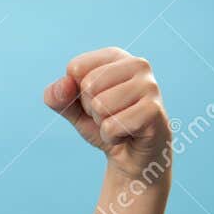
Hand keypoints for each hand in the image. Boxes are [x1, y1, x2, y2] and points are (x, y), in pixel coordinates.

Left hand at [43, 47, 171, 179]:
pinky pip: (111, 126)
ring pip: (100, 106)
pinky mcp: (154, 110)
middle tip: (110, 115)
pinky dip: (111, 137)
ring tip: (120, 124)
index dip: (77, 92)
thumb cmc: (104, 124)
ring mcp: (150, 86)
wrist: (131, 156)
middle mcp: (138, 64)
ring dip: (103, 124)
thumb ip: (58, 96)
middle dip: (91, 109)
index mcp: (116, 56)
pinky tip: (127, 135)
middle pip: (88, 86)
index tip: (96, 100)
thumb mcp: (74, 109)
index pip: (75, 68)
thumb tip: (63, 85)